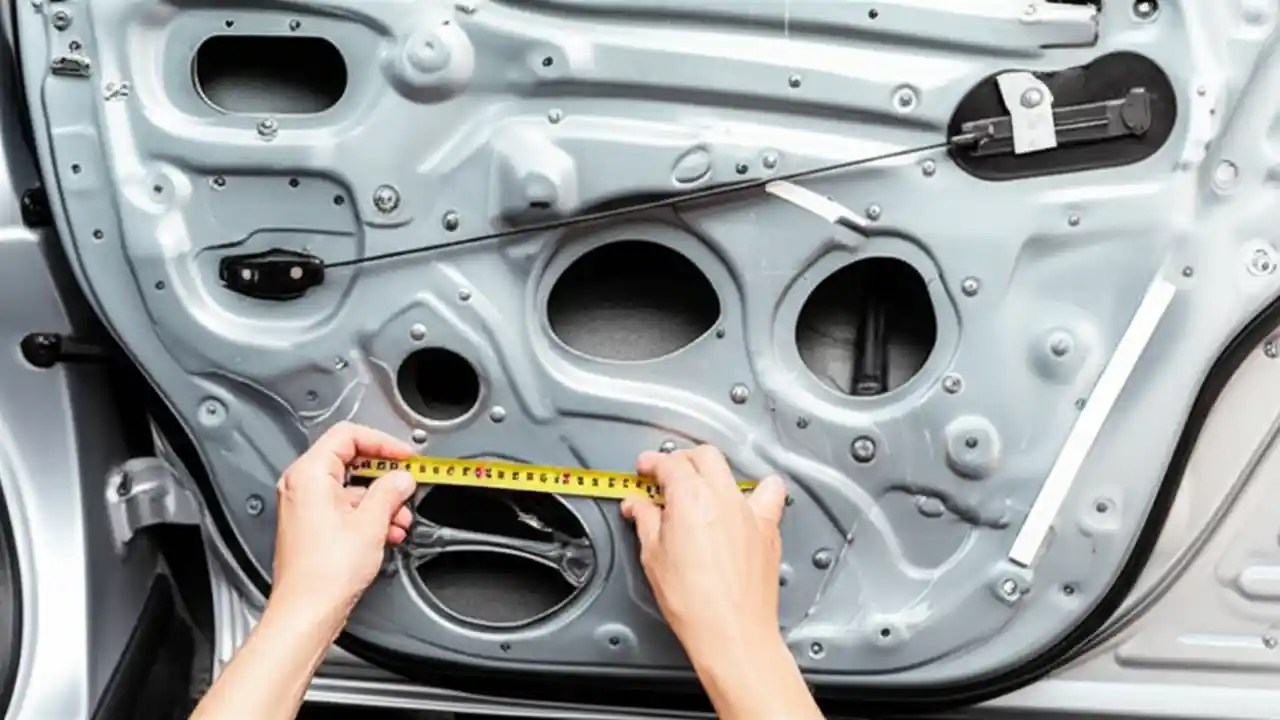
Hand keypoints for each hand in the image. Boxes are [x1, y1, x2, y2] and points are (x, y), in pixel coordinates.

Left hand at [269, 421, 417, 625]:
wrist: (307, 611)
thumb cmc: (324, 572)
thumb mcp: (371, 522)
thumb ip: (390, 491)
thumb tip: (402, 478)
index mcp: (309, 474)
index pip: (348, 436)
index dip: (382, 442)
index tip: (404, 456)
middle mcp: (301, 486)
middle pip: (350, 461)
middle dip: (384, 476)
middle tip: (406, 485)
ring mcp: (304, 507)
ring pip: (351, 488)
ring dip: (380, 500)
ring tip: (400, 518)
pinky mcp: (311, 526)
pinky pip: (344, 508)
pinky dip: (368, 515)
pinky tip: (387, 531)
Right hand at [621, 446, 787, 662]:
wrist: (732, 633)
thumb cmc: (695, 603)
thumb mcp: (653, 557)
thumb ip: (645, 522)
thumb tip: (637, 506)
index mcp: (690, 498)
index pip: (669, 464)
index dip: (652, 463)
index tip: (644, 469)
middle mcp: (723, 497)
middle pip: (702, 456)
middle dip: (681, 459)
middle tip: (665, 474)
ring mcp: (749, 510)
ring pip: (732, 470)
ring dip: (712, 471)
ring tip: (699, 486)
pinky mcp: (768, 527)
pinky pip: (770, 494)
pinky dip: (758, 489)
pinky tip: (746, 500)